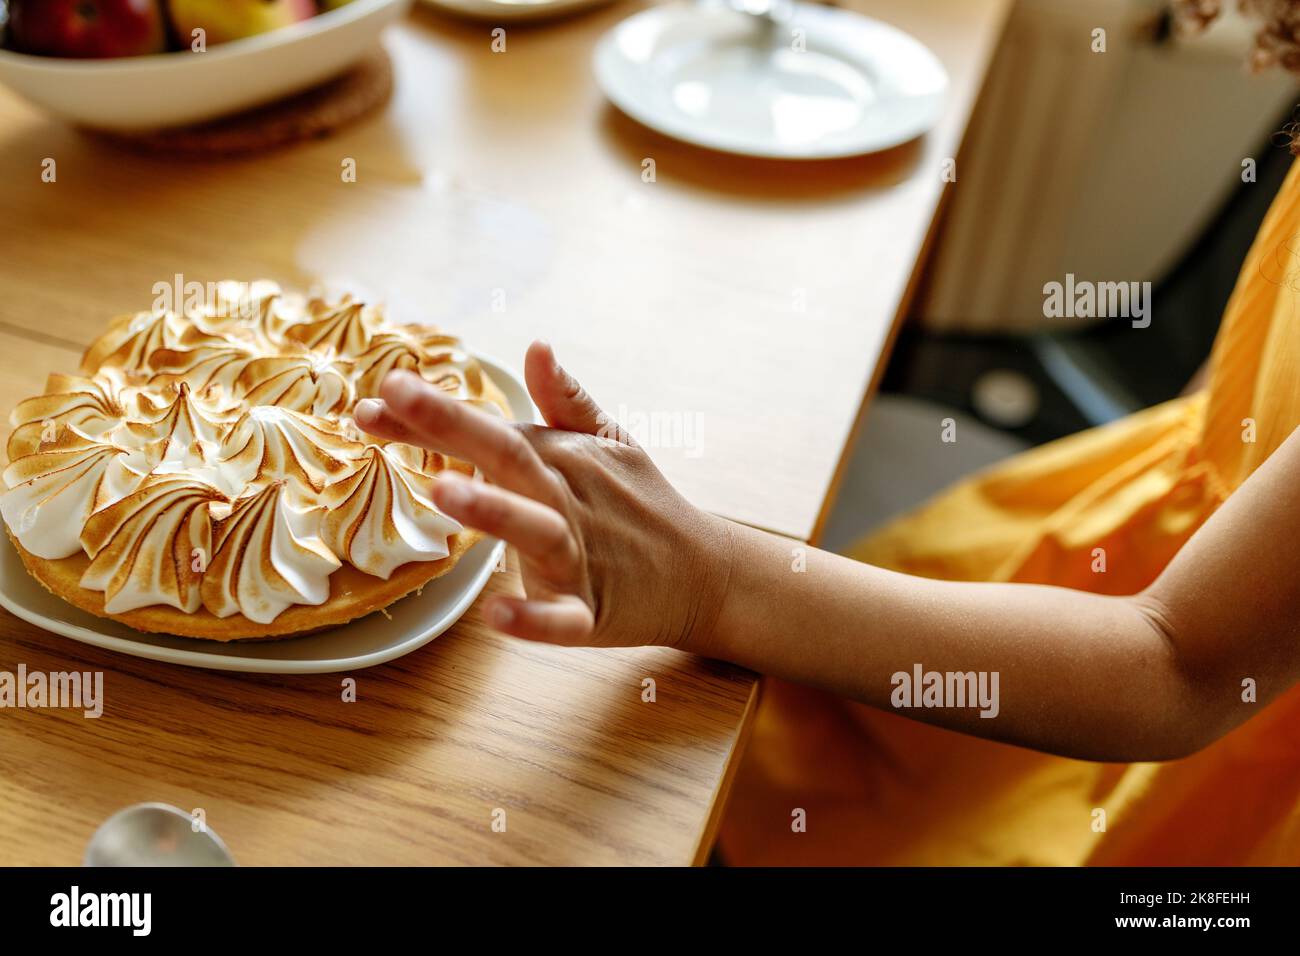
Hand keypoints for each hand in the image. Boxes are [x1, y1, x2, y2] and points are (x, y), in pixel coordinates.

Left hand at [353, 341, 734, 649]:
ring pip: (533, 531)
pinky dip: (532, 618)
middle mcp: (565, 500)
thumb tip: (534, 344)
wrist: (702, 574)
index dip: (428, 415)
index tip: (372, 397)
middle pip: (506, 458)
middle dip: (451, 426)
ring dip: (492, 510)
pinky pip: (560, 618)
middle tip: (395, 396)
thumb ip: (565, 399)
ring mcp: (579, 557)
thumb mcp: (610, 442)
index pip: (487, 430)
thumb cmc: (642, 504)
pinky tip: (495, 614)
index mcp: (560, 459)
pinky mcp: (591, 612)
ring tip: (443, 491)